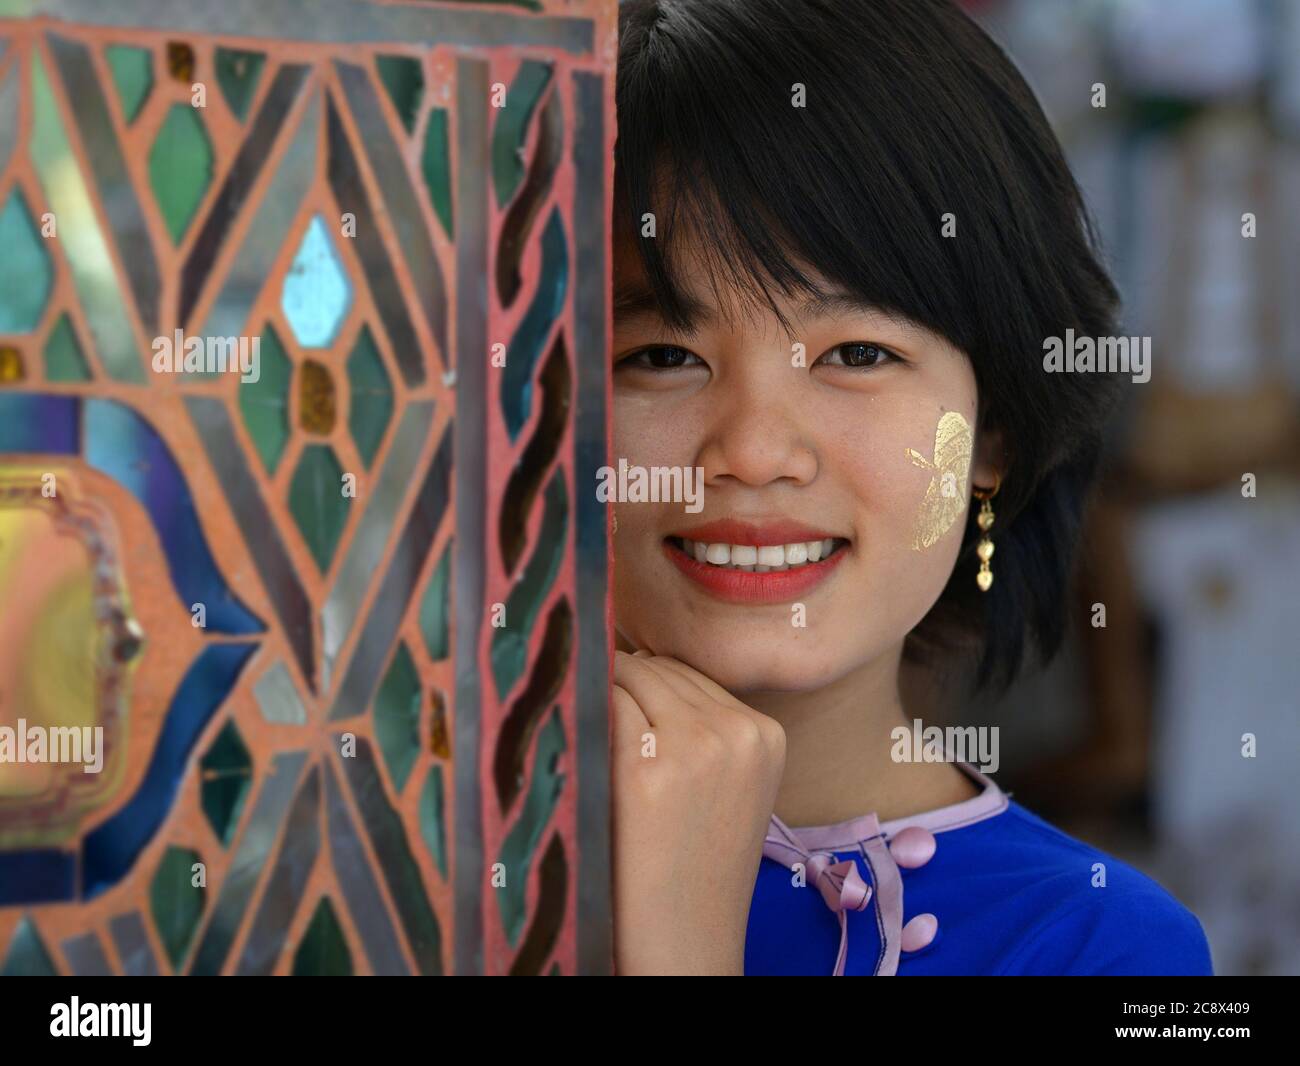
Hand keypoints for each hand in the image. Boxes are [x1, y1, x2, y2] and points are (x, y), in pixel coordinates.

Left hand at [611, 649, 786, 974]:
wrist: (685, 939)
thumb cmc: (693, 865)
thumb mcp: (728, 786)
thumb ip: (701, 728)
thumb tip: (630, 663)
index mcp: (766, 734)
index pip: (691, 673)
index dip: (647, 685)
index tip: (619, 701)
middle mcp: (736, 732)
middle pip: (660, 669)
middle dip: (622, 684)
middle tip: (589, 710)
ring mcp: (693, 746)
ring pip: (630, 677)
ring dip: (601, 694)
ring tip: (582, 727)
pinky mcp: (644, 768)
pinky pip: (603, 704)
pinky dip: (582, 711)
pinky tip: (570, 733)